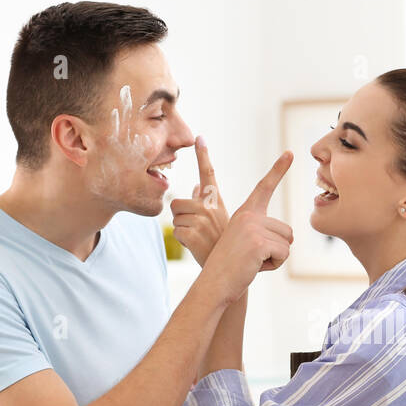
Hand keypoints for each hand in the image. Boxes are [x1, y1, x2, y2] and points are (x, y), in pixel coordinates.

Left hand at [170, 136, 226, 266]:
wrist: (229, 268)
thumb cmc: (222, 243)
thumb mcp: (219, 220)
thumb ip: (205, 200)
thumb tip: (196, 186)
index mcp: (216, 201)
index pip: (208, 174)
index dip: (204, 155)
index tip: (200, 138)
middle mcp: (210, 207)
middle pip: (178, 203)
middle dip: (182, 216)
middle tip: (199, 230)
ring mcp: (202, 220)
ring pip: (176, 218)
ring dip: (183, 229)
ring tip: (200, 239)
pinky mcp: (192, 233)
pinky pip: (177, 232)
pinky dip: (183, 241)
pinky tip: (197, 246)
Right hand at [200, 151, 293, 304]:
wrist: (215, 284)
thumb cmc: (228, 265)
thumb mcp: (238, 240)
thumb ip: (245, 225)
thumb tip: (195, 187)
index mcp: (245, 212)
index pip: (264, 187)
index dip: (278, 169)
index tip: (290, 153)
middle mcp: (249, 215)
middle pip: (287, 231)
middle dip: (277, 250)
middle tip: (253, 257)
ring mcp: (253, 227)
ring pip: (287, 244)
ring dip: (275, 258)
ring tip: (252, 262)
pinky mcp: (258, 242)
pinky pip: (284, 255)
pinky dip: (274, 266)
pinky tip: (254, 267)